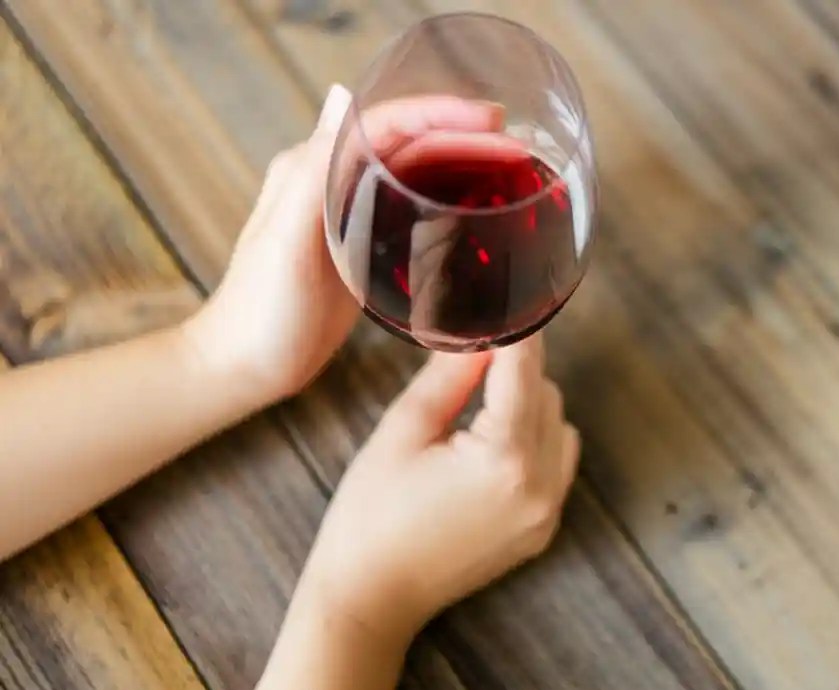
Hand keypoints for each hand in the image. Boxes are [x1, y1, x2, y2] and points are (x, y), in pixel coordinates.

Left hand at [181, 88, 505, 402]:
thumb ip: (312, 171)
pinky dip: (449, 199)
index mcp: (312, 168)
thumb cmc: (261, 311)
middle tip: (519, 147)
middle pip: (409, 143)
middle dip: (465, 138)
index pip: (387, 123)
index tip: (492, 120)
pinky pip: (412, 206)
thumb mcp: (284, 241)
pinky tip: (479, 211)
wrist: (243, 367)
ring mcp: (346, 211)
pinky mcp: (359, 244)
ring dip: (463, 164)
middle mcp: (330, 180)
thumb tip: (343, 95)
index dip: (442, 113)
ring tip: (513, 170)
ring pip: (415, 172)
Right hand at [295, 335, 579, 647]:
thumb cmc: (371, 515)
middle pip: (547, 393)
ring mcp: (546, 513)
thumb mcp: (402, 432)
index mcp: (502, 457)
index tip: (505, 298)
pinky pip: (558, 463)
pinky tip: (489, 447)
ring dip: (527, 406)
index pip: (524, 368)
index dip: (514, 329)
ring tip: (473, 414)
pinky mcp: (543, 530)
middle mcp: (539, 486)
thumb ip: (448, 376)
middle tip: (469, 362)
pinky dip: (534, 442)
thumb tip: (478, 333)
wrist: (370, 597)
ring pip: (559, 424)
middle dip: (513, 371)